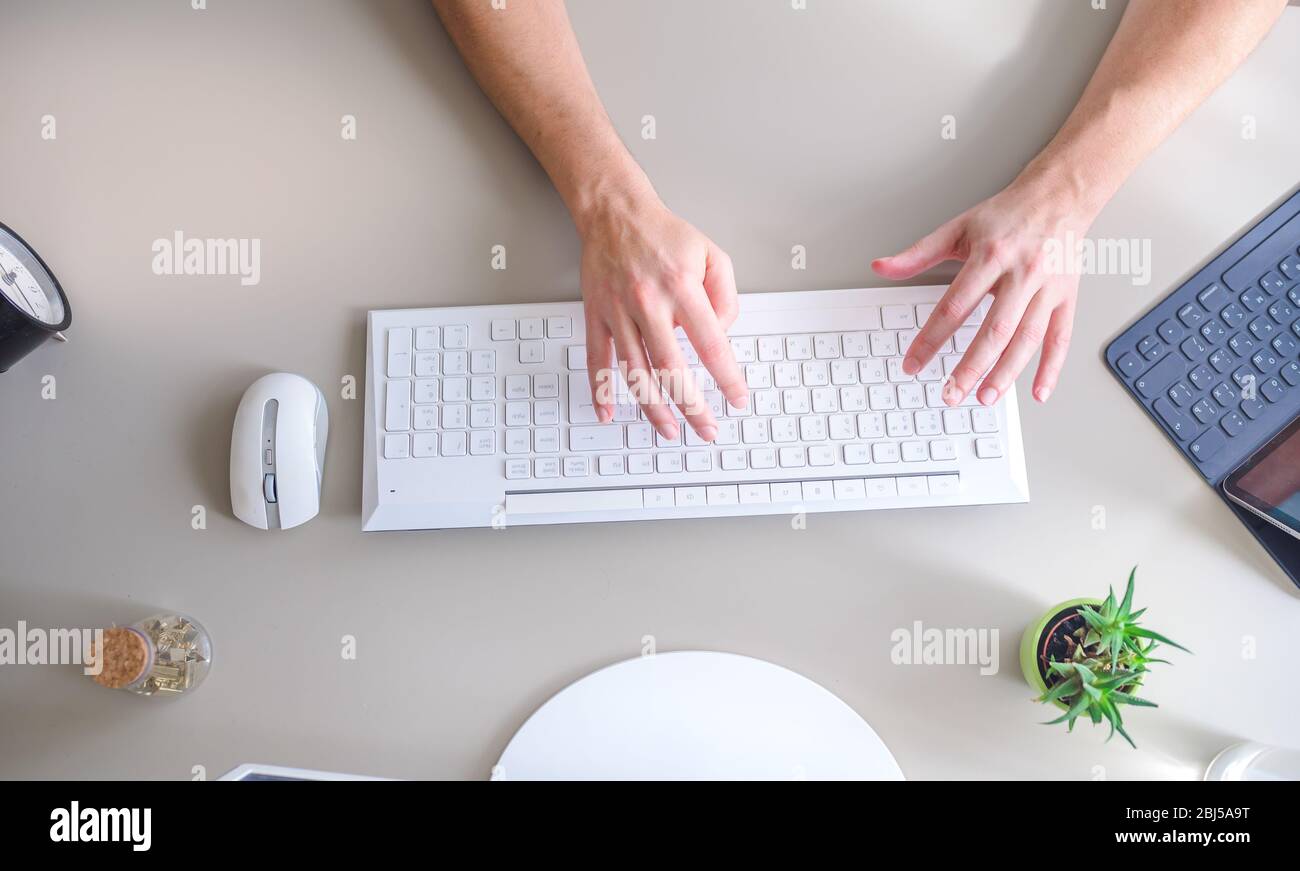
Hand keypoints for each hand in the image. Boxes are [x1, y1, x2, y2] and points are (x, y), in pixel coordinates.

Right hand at [579, 195, 746, 440]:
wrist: (615, 213)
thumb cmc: (665, 235)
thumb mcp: (713, 255)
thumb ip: (726, 296)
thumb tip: (722, 334)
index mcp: (682, 288)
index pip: (711, 345)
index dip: (727, 379)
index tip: (737, 399)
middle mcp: (648, 303)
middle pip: (672, 369)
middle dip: (692, 406)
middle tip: (706, 429)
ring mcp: (618, 312)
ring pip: (635, 372)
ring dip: (654, 408)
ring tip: (670, 430)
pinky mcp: (595, 315)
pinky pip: (596, 359)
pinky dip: (600, 390)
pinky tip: (608, 413)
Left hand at [872, 181, 1085, 405]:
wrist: (1060, 195)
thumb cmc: (1008, 214)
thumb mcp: (958, 228)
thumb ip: (918, 253)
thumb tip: (880, 267)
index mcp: (990, 256)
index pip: (954, 307)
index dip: (931, 339)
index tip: (913, 364)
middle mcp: (1021, 274)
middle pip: (994, 329)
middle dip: (970, 367)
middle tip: (950, 394)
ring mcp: (1047, 288)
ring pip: (1027, 338)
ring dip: (1006, 373)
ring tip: (984, 398)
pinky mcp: (1066, 298)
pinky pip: (1060, 338)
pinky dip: (1051, 368)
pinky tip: (1036, 392)